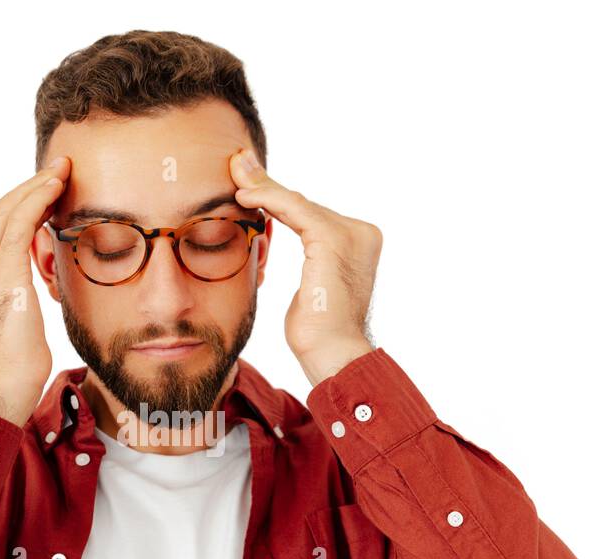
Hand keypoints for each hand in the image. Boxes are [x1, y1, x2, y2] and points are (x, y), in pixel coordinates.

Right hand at [0, 156, 71, 424]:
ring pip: (8, 210)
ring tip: (61, 172)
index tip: (43, 187)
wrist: (4, 384)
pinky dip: (39, 200)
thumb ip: (11, 282)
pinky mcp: (0, 271)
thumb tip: (35, 264)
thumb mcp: (8, 311)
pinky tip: (57, 188)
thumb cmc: (14, 358)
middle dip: (28, 186)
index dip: (18, 201)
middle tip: (57, 169)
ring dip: (37, 187)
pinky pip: (20, 223)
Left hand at [229, 148, 376, 384]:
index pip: (310, 214)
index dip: (277, 196)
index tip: (247, 182)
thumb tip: (283, 236)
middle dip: (267, 186)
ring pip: (296, 204)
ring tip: (235, 173)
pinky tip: (244, 196)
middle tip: (237, 165)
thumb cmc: (317, 332)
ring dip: (262, 188)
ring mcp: (351, 233)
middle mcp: (361, 233)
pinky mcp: (333, 238)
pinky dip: (267, 199)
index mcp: (360, 241)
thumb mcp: (308, 285)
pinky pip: (293, 210)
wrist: (332, 356)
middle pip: (304, 205)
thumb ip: (307, 255)